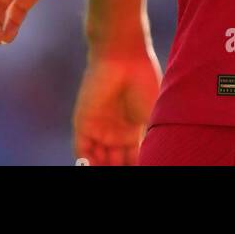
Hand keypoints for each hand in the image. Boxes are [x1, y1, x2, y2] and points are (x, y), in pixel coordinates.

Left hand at [73, 45, 162, 165]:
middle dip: (120, 169)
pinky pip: (83, 152)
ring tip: (113, 175)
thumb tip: (151, 158)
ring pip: (99, 160)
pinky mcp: (83, 125)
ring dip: (105, 168)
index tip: (146, 168)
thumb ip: (148, 142)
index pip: (133, 157)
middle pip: (116, 161)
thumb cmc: (144, 82)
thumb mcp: (152, 116)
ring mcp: (99, 128)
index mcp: (134, 129)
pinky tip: (96, 170)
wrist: (124, 57)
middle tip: (125, 175)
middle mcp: (115, 131)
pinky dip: (88, 165)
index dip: (137, 165)